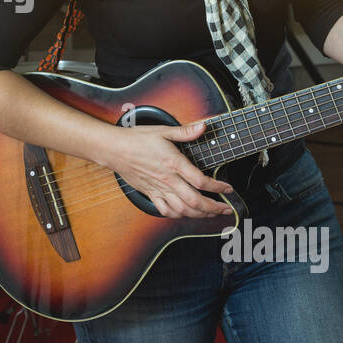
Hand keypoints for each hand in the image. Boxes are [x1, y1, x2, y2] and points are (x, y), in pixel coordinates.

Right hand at [102, 120, 232, 218]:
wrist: (114, 149)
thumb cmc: (137, 139)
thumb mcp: (163, 130)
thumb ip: (185, 132)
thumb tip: (203, 126)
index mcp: (174, 163)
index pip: (201, 181)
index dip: (218, 187)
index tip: (228, 188)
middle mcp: (167, 180)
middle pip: (195, 201)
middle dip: (213, 208)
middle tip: (225, 208)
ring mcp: (158, 189)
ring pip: (182, 210)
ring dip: (199, 215)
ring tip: (211, 213)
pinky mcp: (150, 194)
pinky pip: (165, 211)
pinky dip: (178, 215)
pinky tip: (186, 214)